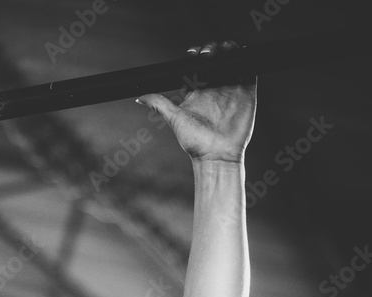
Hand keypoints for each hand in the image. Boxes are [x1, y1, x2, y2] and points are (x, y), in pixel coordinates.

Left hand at [136, 41, 256, 162]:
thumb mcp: (175, 119)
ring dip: (230, 50)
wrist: (217, 156)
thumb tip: (139, 98)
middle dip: (213, 49)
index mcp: (199, 91)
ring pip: (233, 61)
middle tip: (208, 52)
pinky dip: (247, 59)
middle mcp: (216, 88)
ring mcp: (232, 89)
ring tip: (224, 48)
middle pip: (217, 59)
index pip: (199, 66)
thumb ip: (160, 105)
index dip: (197, 55)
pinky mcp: (247, 92)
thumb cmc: (195, 142)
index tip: (193, 53)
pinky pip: (250, 70)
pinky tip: (241, 53)